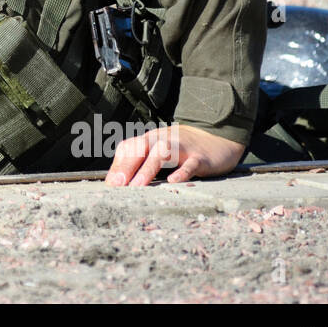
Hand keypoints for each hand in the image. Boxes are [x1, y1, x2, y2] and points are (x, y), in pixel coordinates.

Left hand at [105, 123, 245, 186]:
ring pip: (162, 153)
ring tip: (136, 187)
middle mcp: (164, 140)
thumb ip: (141, 162)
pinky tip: (173, 181)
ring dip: (147, 169)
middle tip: (116, 186)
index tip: (110, 184)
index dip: (118, 165)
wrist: (218, 140)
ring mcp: (182, 147)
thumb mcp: (159, 151)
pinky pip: (190, 164)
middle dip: (126, 165)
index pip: (129, 147)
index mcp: (151, 139)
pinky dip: (181, 172)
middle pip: (141, 147)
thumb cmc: (182, 150)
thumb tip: (117, 182)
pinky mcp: (200, 158)